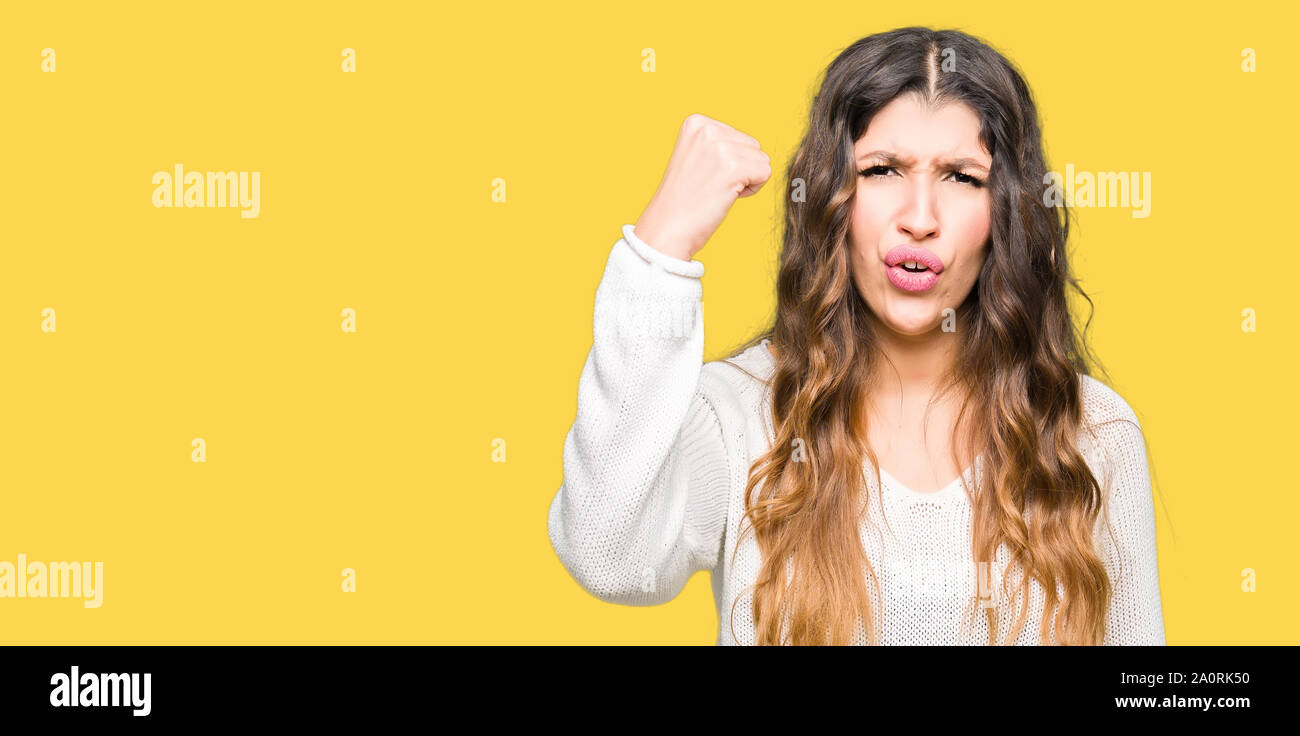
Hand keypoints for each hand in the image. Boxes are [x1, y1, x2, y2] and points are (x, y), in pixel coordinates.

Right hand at [633, 113, 771, 261]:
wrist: (667, 228)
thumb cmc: (684, 199)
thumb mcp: (696, 157)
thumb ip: (719, 144)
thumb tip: (753, 147)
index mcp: (696, 123)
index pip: (739, 136)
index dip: (729, 161)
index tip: (705, 174)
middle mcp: (707, 129)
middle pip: (753, 146)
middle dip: (740, 169)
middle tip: (711, 185)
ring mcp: (720, 147)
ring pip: (761, 160)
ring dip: (746, 180)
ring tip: (717, 190)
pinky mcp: (733, 167)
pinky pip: (765, 173)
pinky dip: (752, 190)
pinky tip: (726, 196)